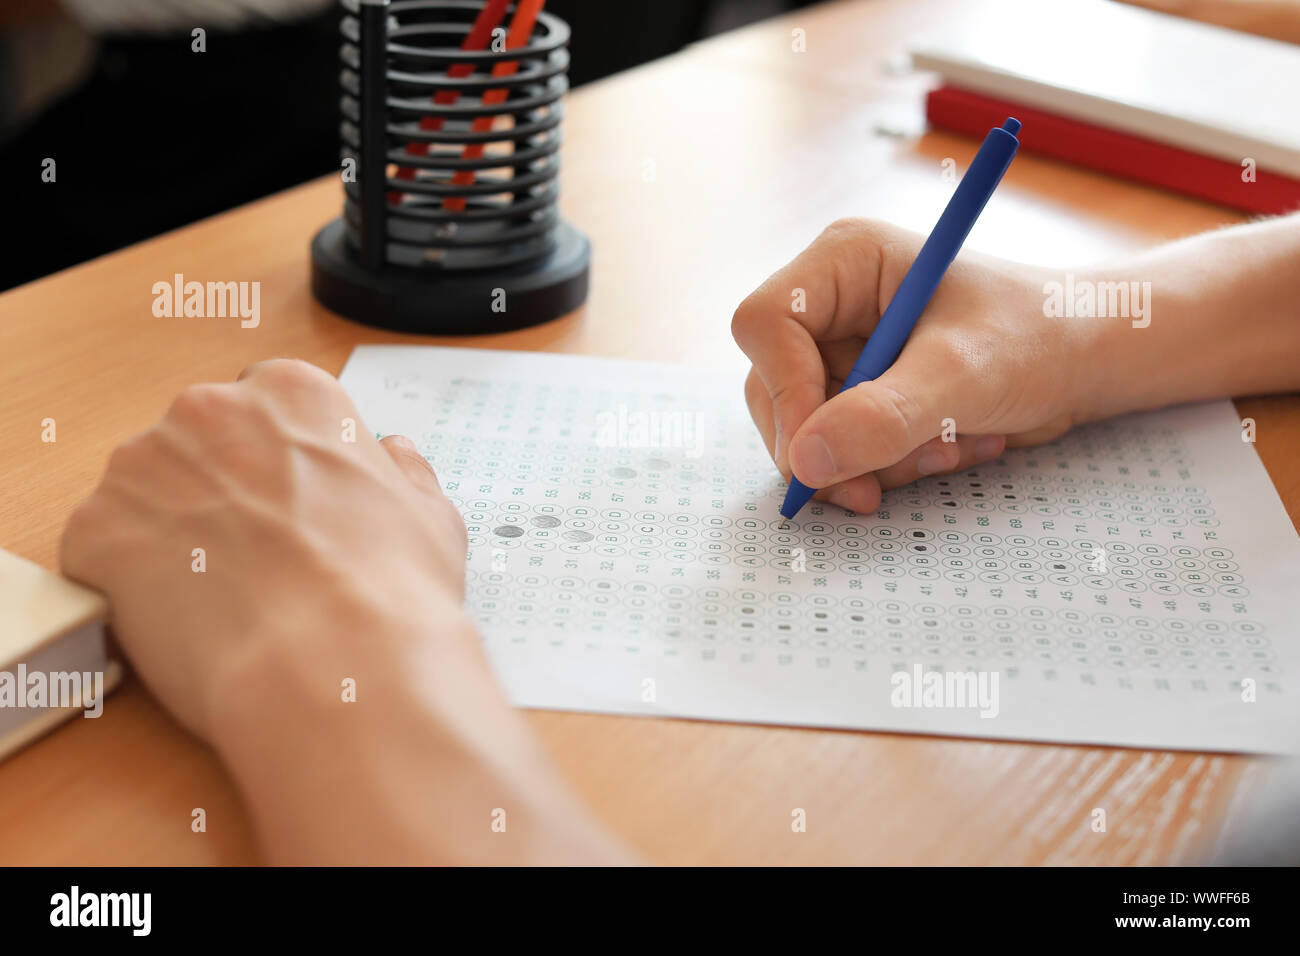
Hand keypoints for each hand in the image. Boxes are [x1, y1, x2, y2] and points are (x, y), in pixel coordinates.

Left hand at [60, 358, 470, 739]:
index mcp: (292, 393)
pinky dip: (129, 587)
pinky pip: (102, 555)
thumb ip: (401, 472)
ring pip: (144, 498)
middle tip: (256, 559)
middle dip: (217, 495)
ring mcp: (140, 469)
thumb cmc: (389, 591)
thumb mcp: (429, 514)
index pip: (263, 408)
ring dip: (170, 537)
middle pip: (197, 446)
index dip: (276, 467)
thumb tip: (394, 457)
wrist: (332, 664)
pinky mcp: (93, 532)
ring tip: (222, 598)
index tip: (289, 509)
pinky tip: (185, 621)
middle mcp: (208, 410)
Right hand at [732, 218, 1096, 513]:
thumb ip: (883, 416)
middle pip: (775, 387)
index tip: (819, 450)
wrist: (1090, 360)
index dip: (783, 389)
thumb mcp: (964, 376)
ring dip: (874, 460)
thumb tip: (804, 461)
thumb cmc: (1040, 338)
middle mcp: (833, 303)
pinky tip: (950, 448)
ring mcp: (845, 351)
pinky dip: (891, 466)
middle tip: (876, 488)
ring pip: (808, 430)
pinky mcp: (863, 393)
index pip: (766, 323)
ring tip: (949, 451)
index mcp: (845, 262)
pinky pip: (842, 449)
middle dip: (833, 443)